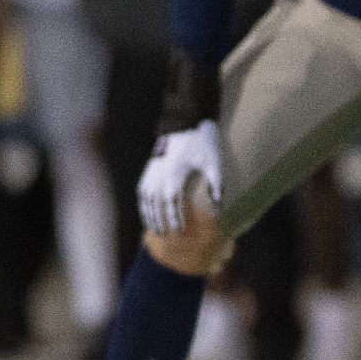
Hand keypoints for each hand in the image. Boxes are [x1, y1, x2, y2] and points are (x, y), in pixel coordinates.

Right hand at [138, 119, 221, 235]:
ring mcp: (151, 173)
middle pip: (156, 206)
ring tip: (154, 229)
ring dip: (148, 215)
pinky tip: (147, 211)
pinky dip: (143, 204)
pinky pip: (142, 191)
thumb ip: (216, 183)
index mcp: (173, 176)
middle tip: (166, 236)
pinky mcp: (148, 169)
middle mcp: (158, 177)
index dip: (174, 219)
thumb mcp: (213, 162)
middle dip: (160, 221)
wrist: (183, 123)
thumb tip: (218, 202)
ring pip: (145, 200)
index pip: (172, 204)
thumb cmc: (200, 143)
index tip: (179, 231)